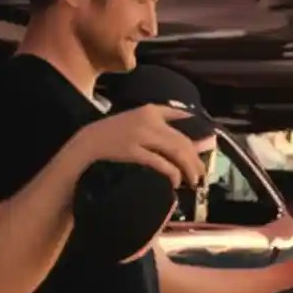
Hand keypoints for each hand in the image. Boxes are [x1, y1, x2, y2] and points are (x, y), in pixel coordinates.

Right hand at [65, 105, 209, 187]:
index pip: (179, 117)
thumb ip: (159, 123)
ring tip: (193, 182)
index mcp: (150, 110)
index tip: (206, 144)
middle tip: (201, 174)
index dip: (194, 131)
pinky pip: (161, 163)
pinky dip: (172, 173)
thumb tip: (189, 133)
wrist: (87, 143)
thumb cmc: (112, 134)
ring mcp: (140, 135)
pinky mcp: (133, 151)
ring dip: (188, 169)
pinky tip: (175, 182)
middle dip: (195, 160)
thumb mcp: (136, 120)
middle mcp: (148, 120)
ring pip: (176, 151)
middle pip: (182, 140)